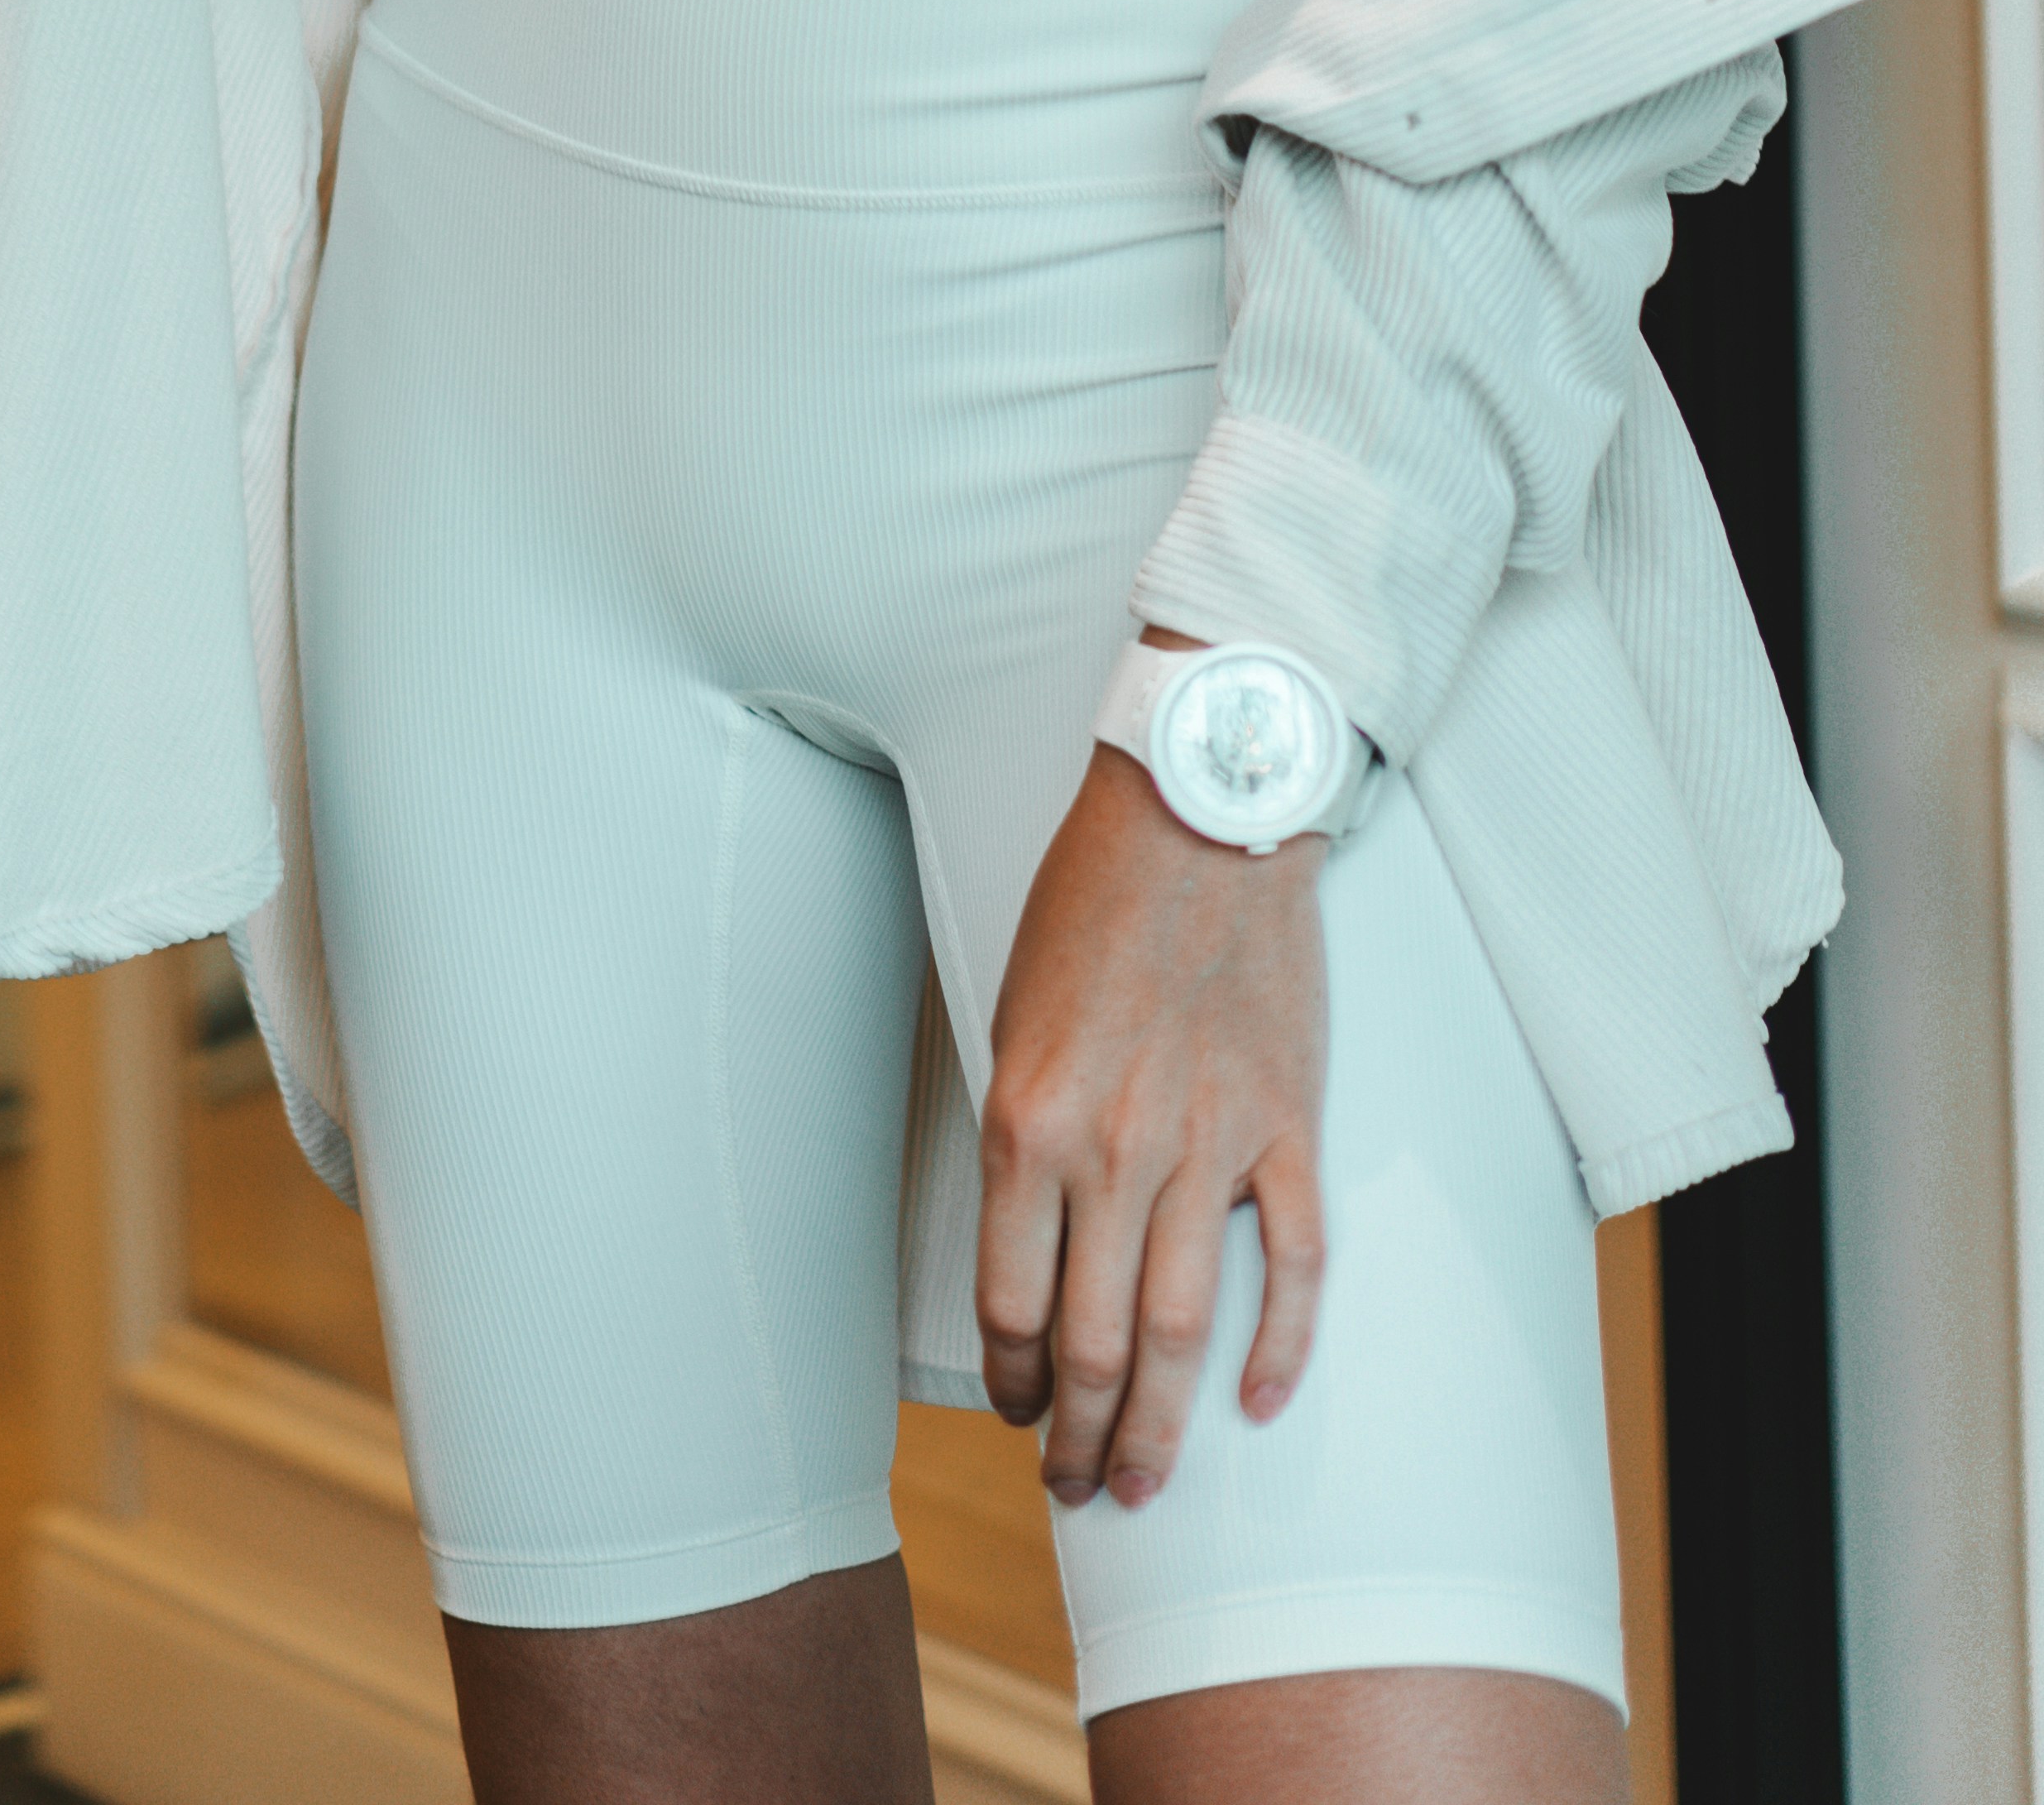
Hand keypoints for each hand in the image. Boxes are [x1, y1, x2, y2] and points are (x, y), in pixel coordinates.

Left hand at [975, 710, 1327, 1512]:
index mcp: (1027, 1121)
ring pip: (1183, 1331)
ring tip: (1144, 1481)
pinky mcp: (1283, 1127)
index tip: (1018, 1413)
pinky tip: (1253, 1401)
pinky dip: (1277, 1346)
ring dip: (1160, 1426)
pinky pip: (1288, 1264)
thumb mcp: (1013, 1013)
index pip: (1011, 1303)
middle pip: (1096, 1345)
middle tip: (1076, 1487)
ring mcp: (1207, 1144)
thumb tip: (1028, 1244)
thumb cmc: (1092, 901)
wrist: (1197, 813)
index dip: (1013, 1381)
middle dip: (1079, 1438)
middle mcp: (1112, 1150)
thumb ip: (1022, 1134)